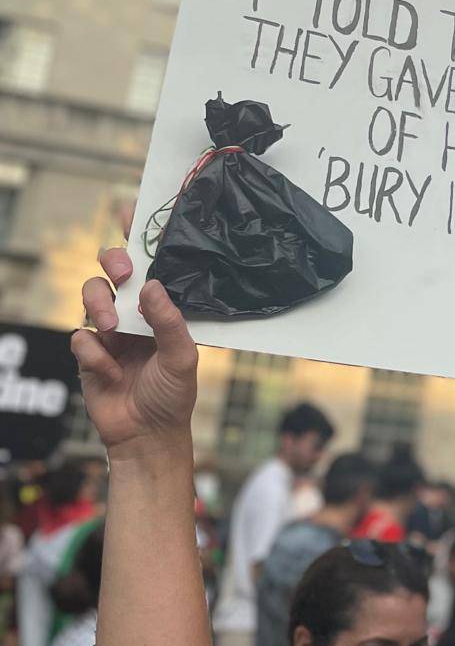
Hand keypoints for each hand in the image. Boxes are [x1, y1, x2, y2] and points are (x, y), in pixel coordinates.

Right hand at [70, 247, 197, 454]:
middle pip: (111, 267)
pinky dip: (93, 353)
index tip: (129, 208)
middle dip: (113, 261)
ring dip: (99, 304)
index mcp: (161, 306)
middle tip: (123, 275)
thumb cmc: (173, 394)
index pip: (149, 263)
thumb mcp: (183, 357)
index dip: (137, 234)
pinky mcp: (88, 353)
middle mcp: (133, 311)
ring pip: (90, 293)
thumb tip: (151, 286)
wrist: (147, 437)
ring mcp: (109, 330)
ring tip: (114, 328)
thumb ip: (169, 321)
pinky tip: (112, 371)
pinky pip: (80, 337)